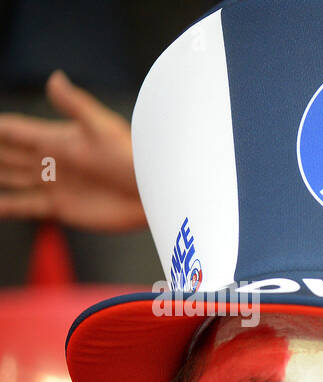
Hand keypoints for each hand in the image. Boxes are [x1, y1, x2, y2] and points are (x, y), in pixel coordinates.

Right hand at [0, 70, 145, 230]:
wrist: (153, 193)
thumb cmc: (134, 157)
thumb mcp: (103, 129)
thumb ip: (76, 106)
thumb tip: (54, 77)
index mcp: (53, 138)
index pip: (11, 129)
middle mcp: (48, 161)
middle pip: (4, 153)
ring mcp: (52, 185)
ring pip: (8, 178)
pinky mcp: (60, 208)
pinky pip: (23, 206)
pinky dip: (4, 206)